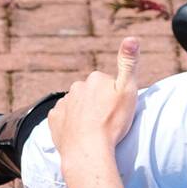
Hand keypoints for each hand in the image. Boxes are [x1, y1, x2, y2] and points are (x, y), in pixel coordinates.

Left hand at [49, 37, 140, 164]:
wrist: (88, 150)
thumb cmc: (112, 122)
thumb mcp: (127, 90)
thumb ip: (129, 63)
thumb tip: (132, 37)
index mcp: (95, 78)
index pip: (108, 84)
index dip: (116, 98)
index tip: (119, 110)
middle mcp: (76, 87)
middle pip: (91, 94)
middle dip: (98, 104)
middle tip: (108, 122)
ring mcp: (63, 103)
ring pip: (77, 106)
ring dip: (85, 115)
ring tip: (95, 131)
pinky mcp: (54, 119)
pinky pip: (64, 118)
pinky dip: (71, 125)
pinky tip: (80, 135)